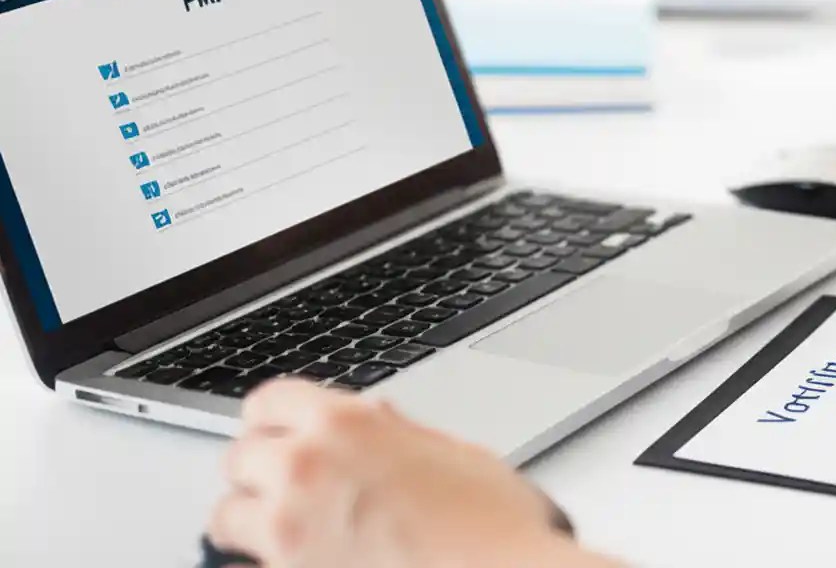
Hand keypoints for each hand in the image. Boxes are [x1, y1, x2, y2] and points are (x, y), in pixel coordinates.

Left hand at [209, 379, 617, 567]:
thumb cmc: (492, 525)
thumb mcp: (450, 452)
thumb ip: (395, 433)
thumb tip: (376, 422)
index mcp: (345, 423)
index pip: (267, 402)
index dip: (274, 420)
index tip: (278, 433)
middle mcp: (305, 469)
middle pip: (238, 457)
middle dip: (260, 470)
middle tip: (285, 484)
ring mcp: (288, 531)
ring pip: (225, 516)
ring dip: (250, 520)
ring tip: (281, 530)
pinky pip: (246, 566)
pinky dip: (262, 563)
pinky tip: (294, 560)